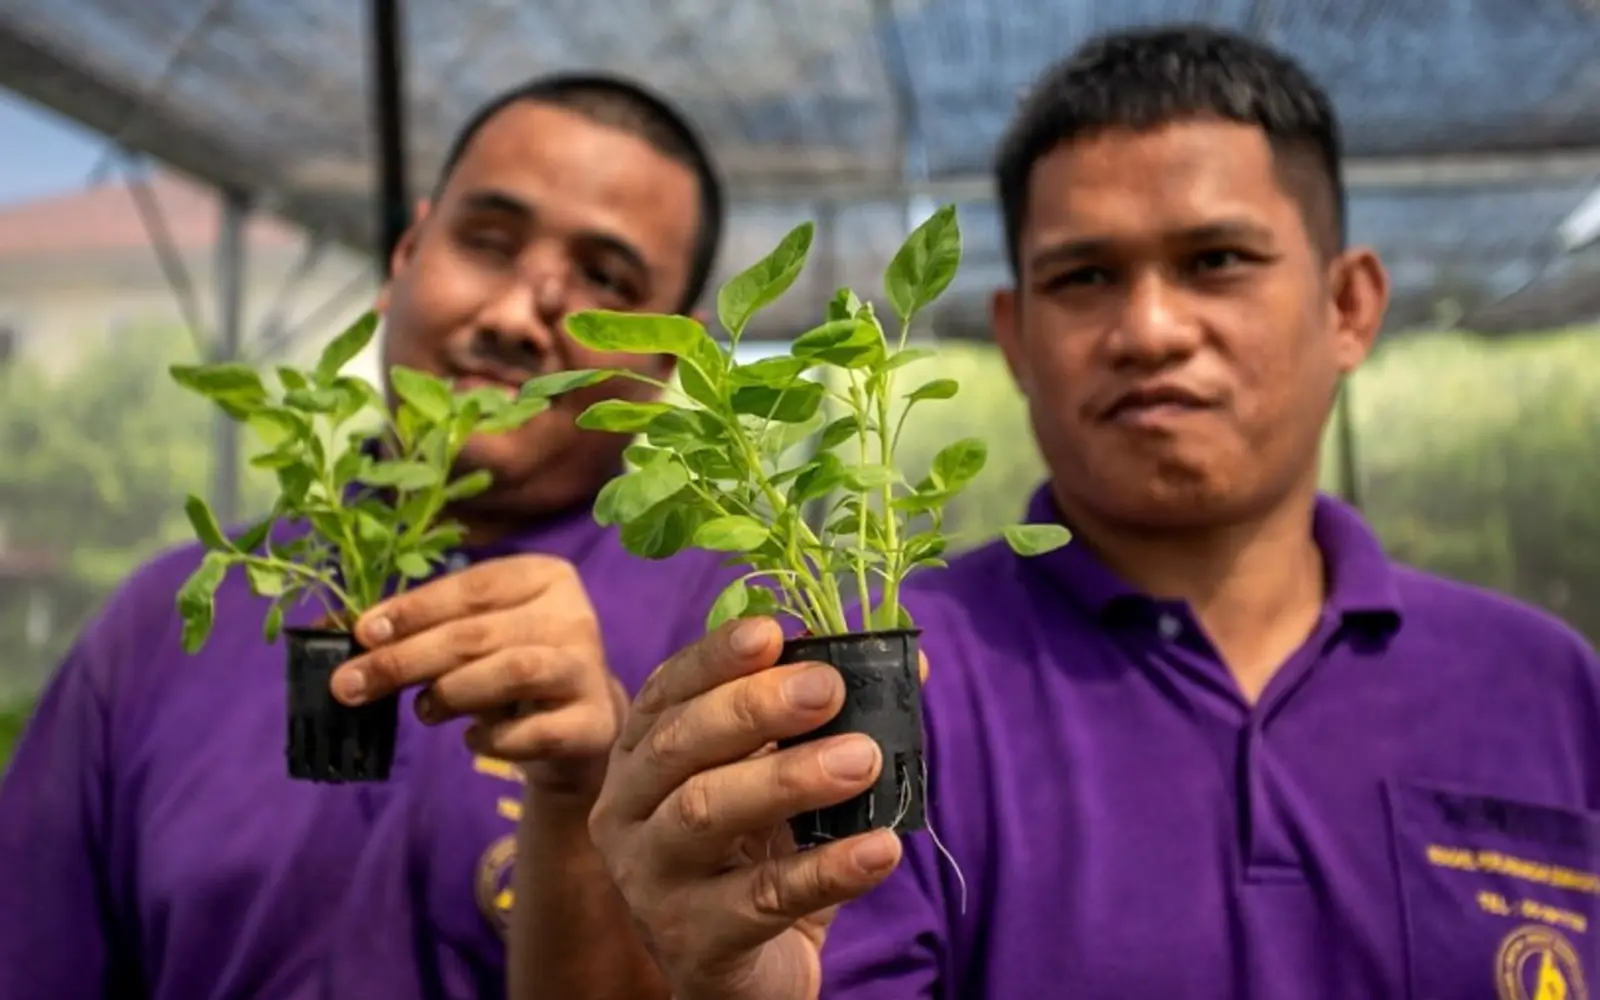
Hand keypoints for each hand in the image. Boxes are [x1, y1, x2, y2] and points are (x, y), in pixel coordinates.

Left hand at [329, 554, 623, 794]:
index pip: (474, 586)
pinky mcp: (593, 722)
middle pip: (480, 633)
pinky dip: (492, 740)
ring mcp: (587, 670)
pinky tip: (472, 740)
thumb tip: (355, 636)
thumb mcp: (477, 639)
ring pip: (511, 672)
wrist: (578, 729)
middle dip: (407, 659)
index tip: (363, 633)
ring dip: (450, 693)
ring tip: (423, 711)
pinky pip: (533, 732)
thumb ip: (430, 630)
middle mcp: (575, 616)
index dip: (415, 608)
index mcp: (546, 577)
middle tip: (350, 685)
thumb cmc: (513, 671)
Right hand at [587, 617, 913, 999]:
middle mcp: (628, 811)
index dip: (716, 657)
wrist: (744, 979)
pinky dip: (826, 870)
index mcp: (643, 756)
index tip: (773, 633)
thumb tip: (913, 662)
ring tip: (865, 759)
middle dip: (755, 708)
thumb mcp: (783, 780)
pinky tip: (881, 849)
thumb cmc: (758, 858)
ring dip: (789, 778)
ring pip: (706, 813)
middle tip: (828, 688)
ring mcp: (652, 879)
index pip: (668, 690)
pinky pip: (762, 899)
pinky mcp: (694, 942)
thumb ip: (830, 721)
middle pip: (681, 745)